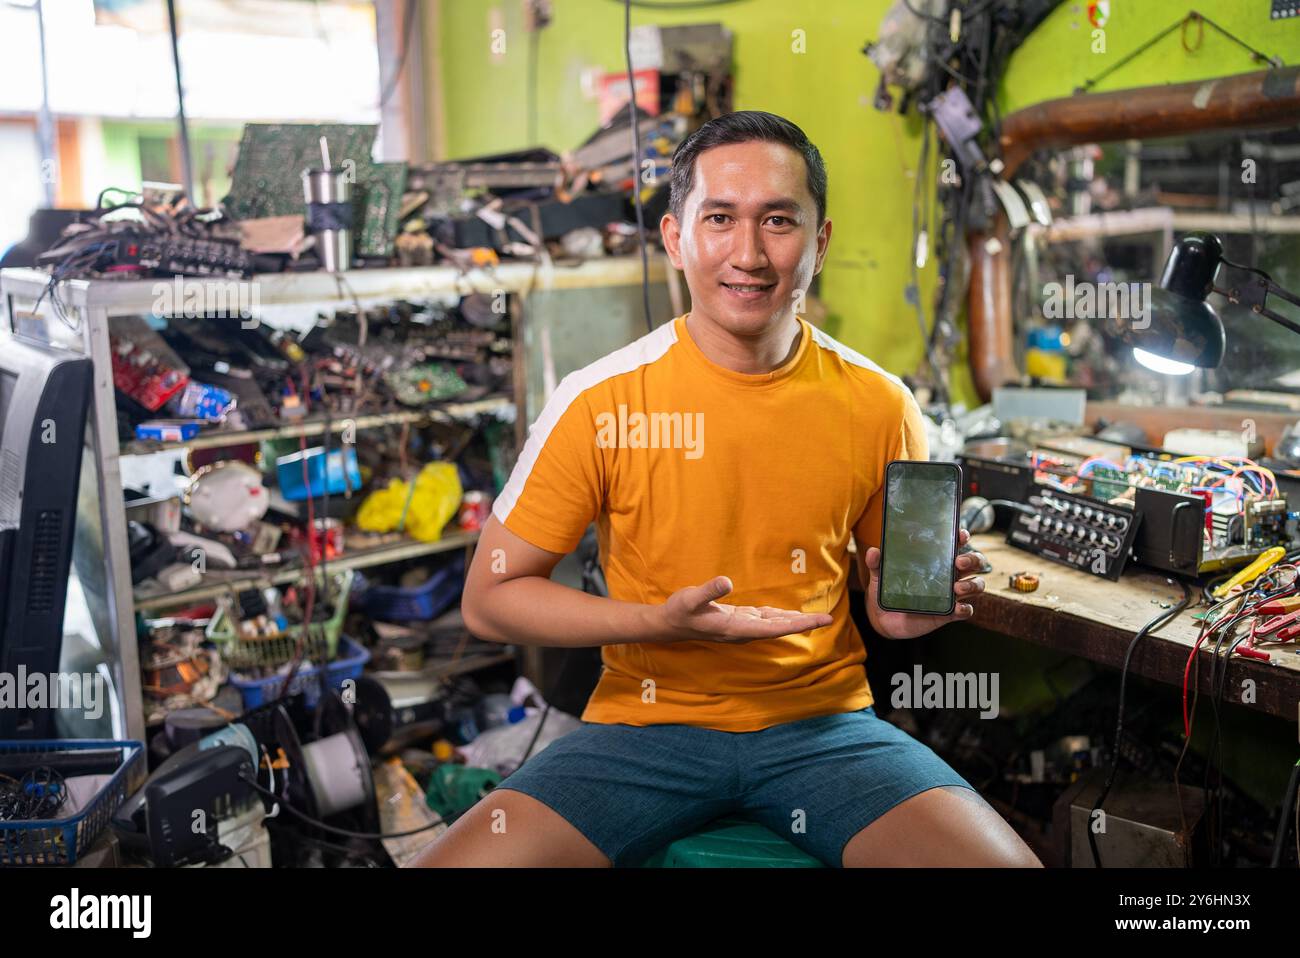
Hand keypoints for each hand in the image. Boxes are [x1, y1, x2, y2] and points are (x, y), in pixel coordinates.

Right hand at [657, 576, 833, 643]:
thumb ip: (709, 590)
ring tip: (816, 618)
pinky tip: (789, 614)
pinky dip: (780, 616)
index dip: (797, 625)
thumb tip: (727, 581)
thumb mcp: (690, 598)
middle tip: (828, 618)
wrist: (670, 624)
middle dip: (803, 624)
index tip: (817, 622)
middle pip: (779, 628)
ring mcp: (742, 626)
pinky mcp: (739, 620)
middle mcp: (743, 630)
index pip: (773, 628)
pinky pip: (765, 619)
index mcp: (736, 628)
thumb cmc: (680, 611)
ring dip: (794, 621)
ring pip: (774, 624)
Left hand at [863, 528, 985, 639]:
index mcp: (936, 560)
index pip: (956, 543)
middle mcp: (949, 574)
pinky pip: (966, 610)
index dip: (962, 536)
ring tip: (958, 587)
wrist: (883, 619)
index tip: (960, 534)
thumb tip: (874, 552)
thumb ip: (876, 564)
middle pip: (975, 562)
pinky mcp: (949, 613)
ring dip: (973, 584)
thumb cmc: (886, 591)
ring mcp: (951, 594)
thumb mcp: (879, 575)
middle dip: (973, 559)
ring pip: (976, 585)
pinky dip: (965, 608)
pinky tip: (957, 607)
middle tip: (959, 562)